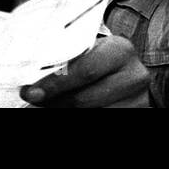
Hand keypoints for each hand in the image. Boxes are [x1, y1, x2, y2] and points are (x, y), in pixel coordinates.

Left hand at [20, 35, 149, 107]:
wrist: (130, 75)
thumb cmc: (103, 60)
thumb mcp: (92, 52)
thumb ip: (69, 61)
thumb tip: (33, 82)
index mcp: (120, 50)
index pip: (85, 71)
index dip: (55, 84)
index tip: (30, 93)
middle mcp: (134, 76)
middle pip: (84, 99)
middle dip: (54, 102)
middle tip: (34, 102)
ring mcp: (138, 100)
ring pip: (91, 113)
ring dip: (64, 110)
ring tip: (51, 105)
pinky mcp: (137, 113)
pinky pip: (101, 117)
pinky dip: (79, 115)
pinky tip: (67, 109)